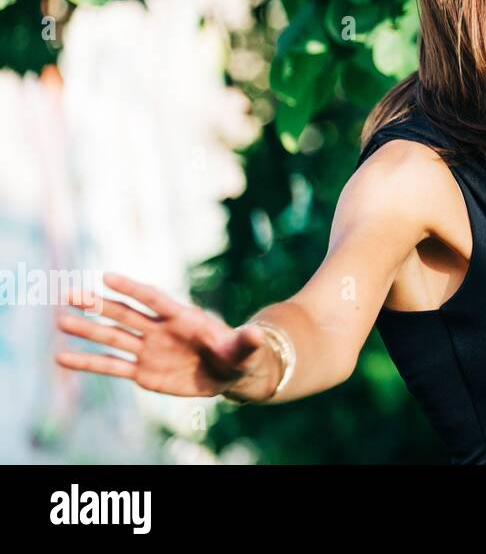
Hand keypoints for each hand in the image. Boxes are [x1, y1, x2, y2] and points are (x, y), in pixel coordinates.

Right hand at [55, 273, 278, 400]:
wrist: (229, 373)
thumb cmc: (239, 355)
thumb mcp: (245, 349)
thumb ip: (246, 341)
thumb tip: (258, 334)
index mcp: (184, 317)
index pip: (154, 299)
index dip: (132, 288)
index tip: (107, 277)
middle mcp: (160, 329)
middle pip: (126, 314)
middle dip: (100, 304)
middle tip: (71, 294)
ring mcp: (149, 349)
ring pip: (114, 337)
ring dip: (89, 330)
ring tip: (62, 321)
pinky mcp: (143, 372)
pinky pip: (111, 366)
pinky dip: (89, 363)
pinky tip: (63, 357)